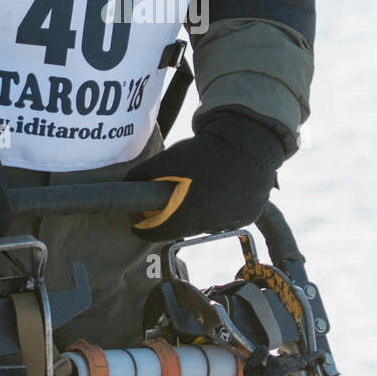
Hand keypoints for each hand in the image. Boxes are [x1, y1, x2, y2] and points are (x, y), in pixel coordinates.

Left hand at [125, 109, 285, 240]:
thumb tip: (128, 194)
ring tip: (201, 184)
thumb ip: (140, 179)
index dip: (142, 224)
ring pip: (205, 223)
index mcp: (184, 217)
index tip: (140, 217)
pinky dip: (221, 205)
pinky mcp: (248, 217)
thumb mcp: (162, 161)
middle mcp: (208, 226)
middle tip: (173, 193)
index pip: (153, 234)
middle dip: (172, 215)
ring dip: (199, 210)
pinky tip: (221, 185)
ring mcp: (230, 222)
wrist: (246, 141)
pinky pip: (227, 217)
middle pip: (180, 228)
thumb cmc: (200, 151)